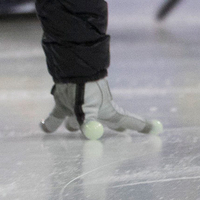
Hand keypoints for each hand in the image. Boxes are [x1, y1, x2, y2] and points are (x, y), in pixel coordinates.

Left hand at [40, 78, 161, 139]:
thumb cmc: (84, 86)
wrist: (69, 65)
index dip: (142, 126)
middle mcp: (96, 110)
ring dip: (73, 128)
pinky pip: (55, 117)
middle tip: (122, 133)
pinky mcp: (63, 103)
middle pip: (106, 123)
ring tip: (70, 130)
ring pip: (77, 123)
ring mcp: (79, 107)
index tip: (157, 129)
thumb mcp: (88, 106)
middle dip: (113, 128)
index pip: (129, 121)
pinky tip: (43, 127)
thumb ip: (89, 122)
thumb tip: (90, 135)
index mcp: (108, 111)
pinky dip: (49, 124)